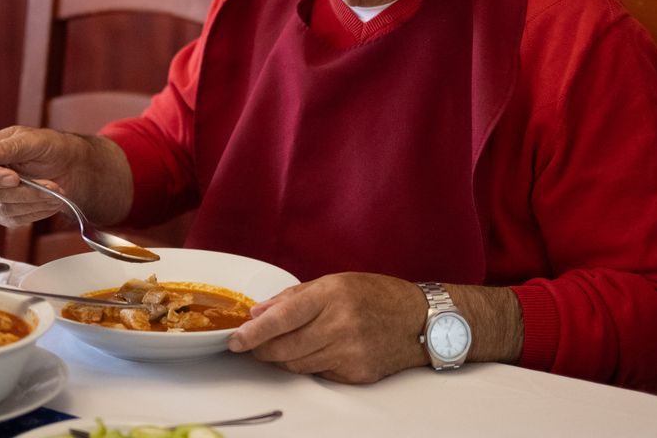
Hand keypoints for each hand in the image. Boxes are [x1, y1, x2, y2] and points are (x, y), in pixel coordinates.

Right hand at [0, 125, 131, 227]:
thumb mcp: (35, 141)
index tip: (14, 178)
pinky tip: (50, 203)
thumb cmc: (50, 147)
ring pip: (5, 210)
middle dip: (26, 191)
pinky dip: (36, 212)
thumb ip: (10, 147)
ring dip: (35, 202)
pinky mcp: (3, 214)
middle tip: (51, 186)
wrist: (68, 166)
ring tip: (56, 193)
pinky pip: (14, 221)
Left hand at [227, 272, 427, 382]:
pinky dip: (308, 365)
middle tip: (251, 346)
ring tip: (278, 348)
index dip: (255, 332)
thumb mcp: (335, 282)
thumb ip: (293, 297)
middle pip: (285, 347)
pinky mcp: (357, 373)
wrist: (420, 320)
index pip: (283, 316)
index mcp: (332, 295)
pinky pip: (318, 374)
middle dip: (262, 349)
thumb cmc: (377, 295)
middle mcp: (340, 323)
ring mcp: (350, 351)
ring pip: (298, 364)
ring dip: (281, 359)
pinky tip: (314, 352)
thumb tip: (258, 312)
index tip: (235, 339)